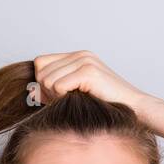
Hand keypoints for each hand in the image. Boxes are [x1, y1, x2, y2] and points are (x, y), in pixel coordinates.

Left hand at [33, 50, 149, 110]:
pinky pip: (58, 86)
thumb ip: (52, 90)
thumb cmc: (104, 105)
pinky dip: (63, 98)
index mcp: (76, 57)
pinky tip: (79, 100)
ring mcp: (84, 61)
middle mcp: (80, 55)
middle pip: (40, 71)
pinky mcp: (88, 71)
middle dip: (47, 91)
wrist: (132, 109)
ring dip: (55, 96)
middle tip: (64, 100)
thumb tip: (31, 92)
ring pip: (47, 80)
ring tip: (73, 101)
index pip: (40, 62)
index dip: (42, 81)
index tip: (55, 96)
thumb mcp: (73, 94)